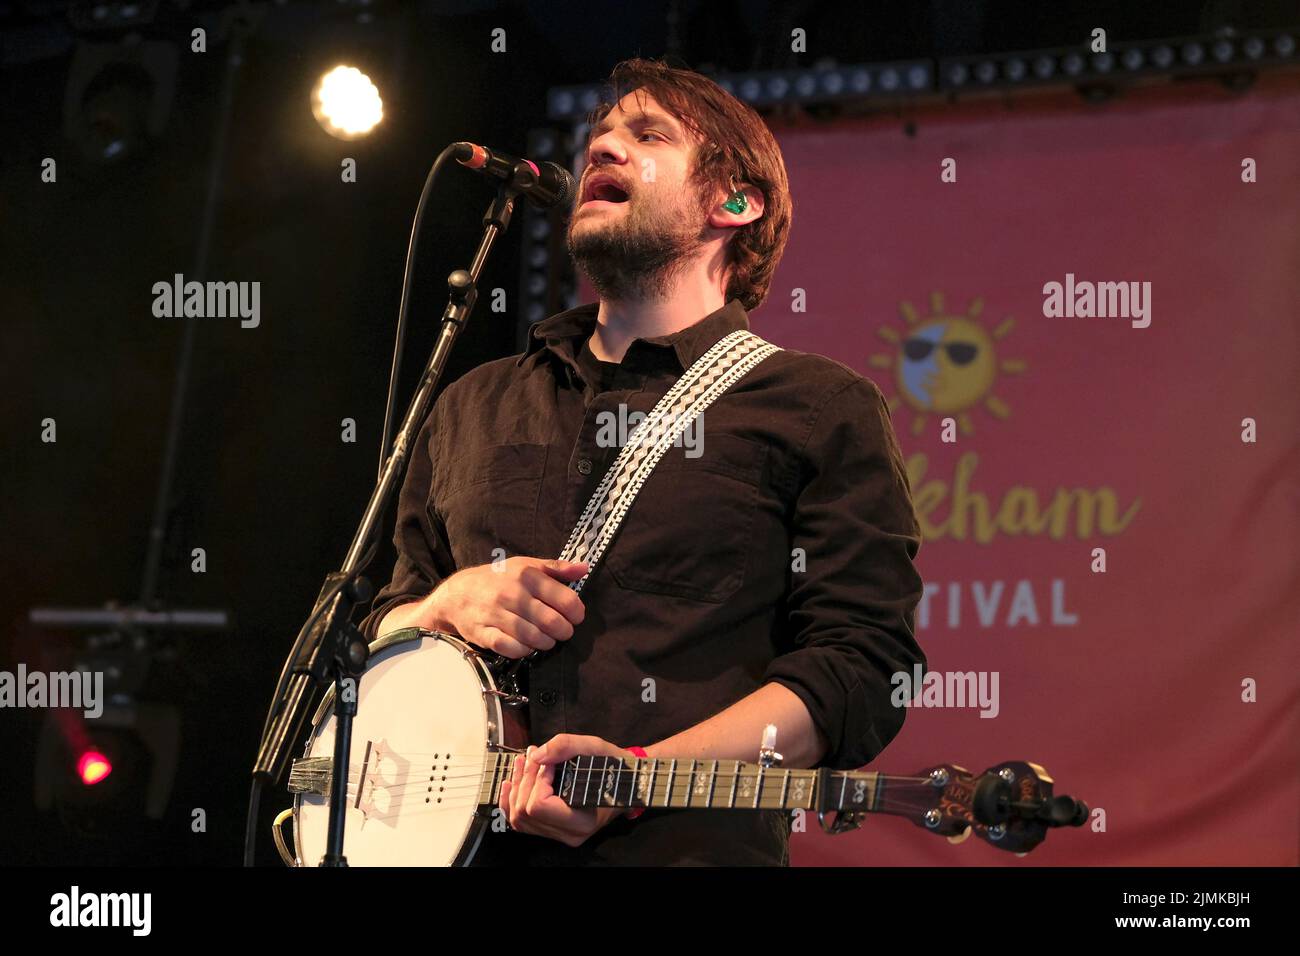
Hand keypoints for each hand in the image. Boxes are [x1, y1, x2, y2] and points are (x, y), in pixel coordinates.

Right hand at [424, 557, 587, 658]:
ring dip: (546, 642)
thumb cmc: (497, 579)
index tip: (575, 616)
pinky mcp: (484, 633)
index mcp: (527, 576)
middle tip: (562, 631)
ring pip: (534, 638)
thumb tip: (584, 569)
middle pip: (553, 622)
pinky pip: (513, 649)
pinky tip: (526, 645)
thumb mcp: (526, 565)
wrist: (457, 593)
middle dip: (564, 631)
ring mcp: (497, 614)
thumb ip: (556, 568)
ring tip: (546, 638)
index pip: (566, 600)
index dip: (577, 613)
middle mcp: (512, 594)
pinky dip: (524, 650)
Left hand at [498, 734, 634, 847]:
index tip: (550, 763)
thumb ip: (565, 746)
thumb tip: (536, 755)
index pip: (540, 806)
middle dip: (524, 779)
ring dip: (515, 788)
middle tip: (532, 756)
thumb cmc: (614, 767)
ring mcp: (560, 835)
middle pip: (525, 811)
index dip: (538, 780)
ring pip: (518, 819)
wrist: (626, 782)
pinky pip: (521, 823)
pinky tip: (511, 784)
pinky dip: (511, 802)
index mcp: (583, 820)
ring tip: (522, 764)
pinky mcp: (552, 830)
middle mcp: (570, 834)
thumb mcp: (595, 748)